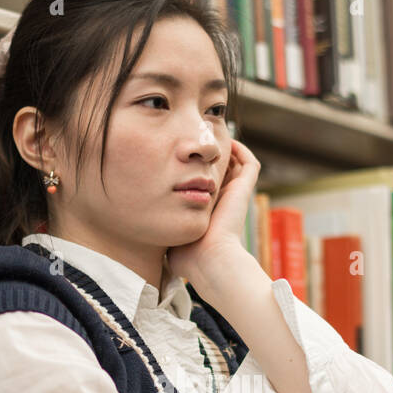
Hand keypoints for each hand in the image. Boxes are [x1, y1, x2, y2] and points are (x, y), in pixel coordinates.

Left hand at [166, 139, 259, 288]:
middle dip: (210, 157)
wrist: (208, 259)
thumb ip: (160, 228)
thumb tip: (142, 226)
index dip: (196, 171)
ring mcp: (236, 195)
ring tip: (212, 133)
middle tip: (197, 141)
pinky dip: (241, 150)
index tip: (180, 159)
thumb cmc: (187, 256)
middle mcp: (224, 201)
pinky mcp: (244, 190)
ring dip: (227, 149)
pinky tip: (227, 142)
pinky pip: (250, 163)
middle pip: (222, 171)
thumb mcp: (168, 237)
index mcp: (208, 210)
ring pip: (238, 165)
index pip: (205, 185)